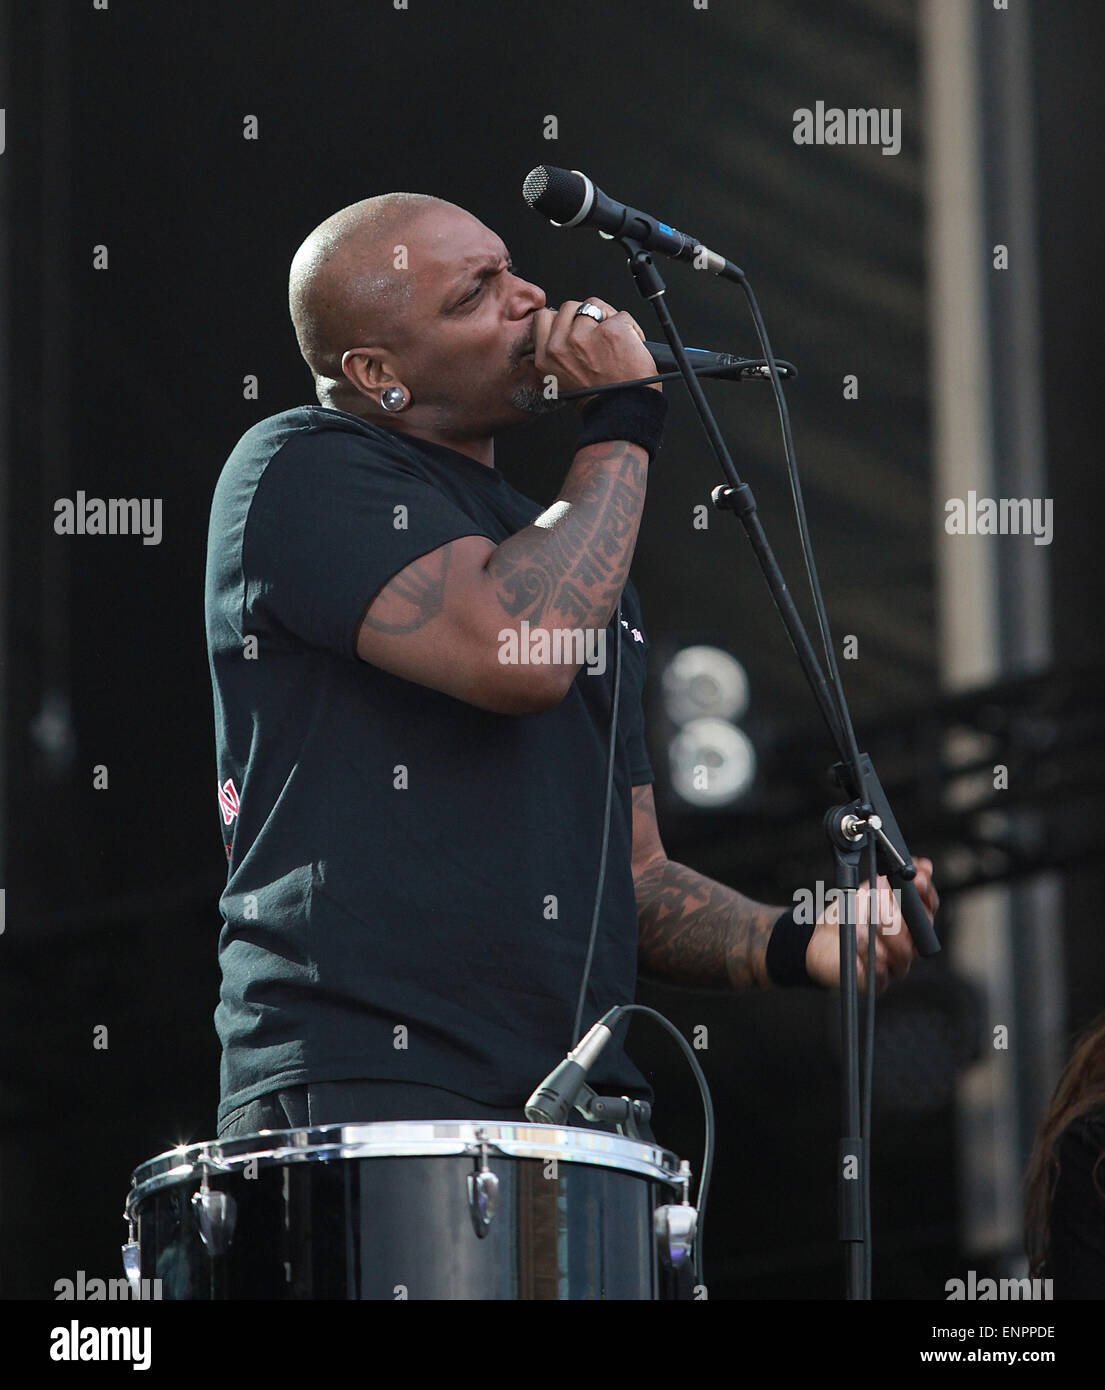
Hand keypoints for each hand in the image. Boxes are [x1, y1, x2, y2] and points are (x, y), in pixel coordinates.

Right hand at [532, 298, 659, 410]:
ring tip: (616, 340)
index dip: (562, 319)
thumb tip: (563, 332)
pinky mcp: (611, 331)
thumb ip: (558, 355)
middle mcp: (560, 345)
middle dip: (586, 315)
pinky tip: (633, 346)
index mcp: (546, 358)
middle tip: (599, 335)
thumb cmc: (598, 401)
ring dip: (608, 317)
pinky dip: (631, 329)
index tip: (574, 326)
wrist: (622, 413)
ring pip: (595, 305)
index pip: (544, 317)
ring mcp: (584, 337)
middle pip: (570, 307)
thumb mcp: (561, 382)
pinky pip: (621, 315)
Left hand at [804, 857, 937, 993]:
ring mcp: (895, 966)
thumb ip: (892, 879)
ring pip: (902, 953)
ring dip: (882, 933)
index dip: (926, 893)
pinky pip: (880, 972)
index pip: (929, 907)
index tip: (917, 878)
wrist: (818, 941)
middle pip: (919, 933)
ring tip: (862, 922)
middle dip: (901, 915)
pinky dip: (867, 951)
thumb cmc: (848, 918)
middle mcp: (908, 945)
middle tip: (881, 903)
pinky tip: (856, 939)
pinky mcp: (878, 982)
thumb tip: (921, 865)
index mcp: (910, 922)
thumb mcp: (868, 892)